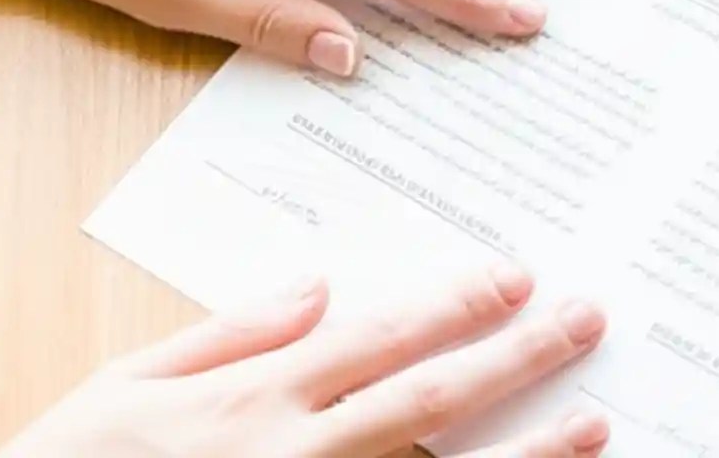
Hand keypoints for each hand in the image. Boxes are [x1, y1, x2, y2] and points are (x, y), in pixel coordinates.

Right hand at [0, 267, 609, 457]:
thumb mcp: (123, 388)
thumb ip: (226, 333)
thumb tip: (315, 286)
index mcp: (256, 398)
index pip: (381, 337)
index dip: (457, 304)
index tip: (515, 278)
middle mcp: (301, 453)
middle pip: (432, 396)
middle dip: (515, 356)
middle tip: (585, 318)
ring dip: (525, 454)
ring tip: (595, 424)